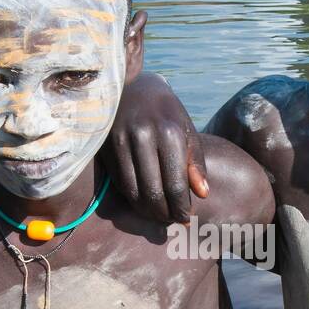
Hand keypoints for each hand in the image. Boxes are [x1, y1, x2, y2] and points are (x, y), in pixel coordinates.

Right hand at [102, 71, 208, 222]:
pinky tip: (142, 203)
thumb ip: (195, 162)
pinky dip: (132, 199)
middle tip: (172, 221)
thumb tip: (202, 194)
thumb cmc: (165, 112)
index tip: (186, 217)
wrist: (132, 86)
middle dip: (165, 213)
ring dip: (147, 212)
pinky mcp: (105, 148)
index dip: (181, 207)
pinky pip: (120, 184)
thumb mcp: (187, 131)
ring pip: (134, 192)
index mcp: (169, 132)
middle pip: (154, 192)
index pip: (175, 184)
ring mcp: (120, 142)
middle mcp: (143, 137)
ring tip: (159, 216)